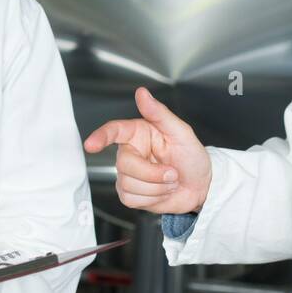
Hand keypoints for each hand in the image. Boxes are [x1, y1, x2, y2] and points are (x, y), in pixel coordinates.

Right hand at [83, 86, 211, 214]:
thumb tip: (142, 93)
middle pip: (125, 165)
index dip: (101, 137)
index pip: (114, 131)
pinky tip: (161, 192)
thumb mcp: (181, 132)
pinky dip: (151, 199)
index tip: (91, 144)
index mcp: (139, 134)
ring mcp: (128, 175)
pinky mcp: (130, 194)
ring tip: (169, 181)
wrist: (201, 187)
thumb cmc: (192, 157)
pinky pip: (130, 199)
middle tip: (173, 173)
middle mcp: (130, 153)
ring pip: (128, 184)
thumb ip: (159, 113)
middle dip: (153, 174)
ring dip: (156, 187)